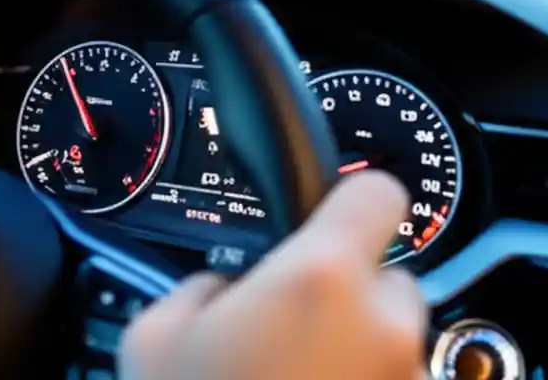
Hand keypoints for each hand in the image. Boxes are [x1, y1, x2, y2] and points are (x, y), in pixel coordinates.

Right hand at [119, 171, 426, 379]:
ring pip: (394, 343)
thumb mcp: (153, 337)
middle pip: (387, 275)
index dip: (350, 202)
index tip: (332, 216)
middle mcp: (382, 327)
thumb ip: (202, 287)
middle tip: (290, 333)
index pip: (377, 193)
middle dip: (346, 296)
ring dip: (357, 355)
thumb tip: (225, 290)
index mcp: (318, 280)